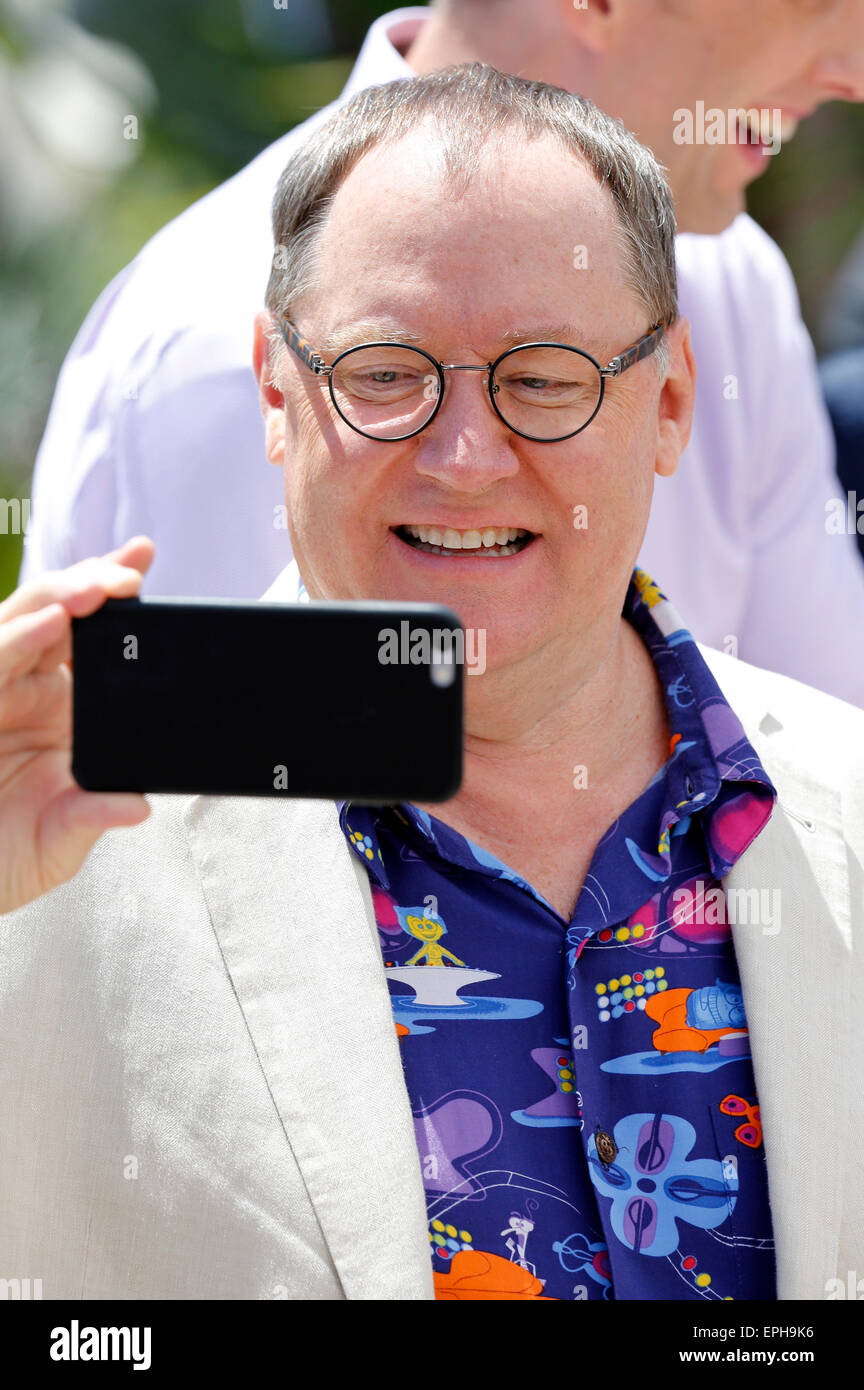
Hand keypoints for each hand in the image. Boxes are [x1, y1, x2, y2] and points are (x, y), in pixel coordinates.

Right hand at [0, 537, 155, 913]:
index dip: (111, 593)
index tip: (142, 557)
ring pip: (18, 624)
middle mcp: (23, 690)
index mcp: (60, 710)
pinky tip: (49, 625)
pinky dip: (18, 639)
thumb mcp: (57, 845)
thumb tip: (137, 806)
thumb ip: (91, 818)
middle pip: (54, 614)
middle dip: (89, 584)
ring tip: (95, 592)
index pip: (90, 636)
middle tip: (126, 574)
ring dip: (57, 601)